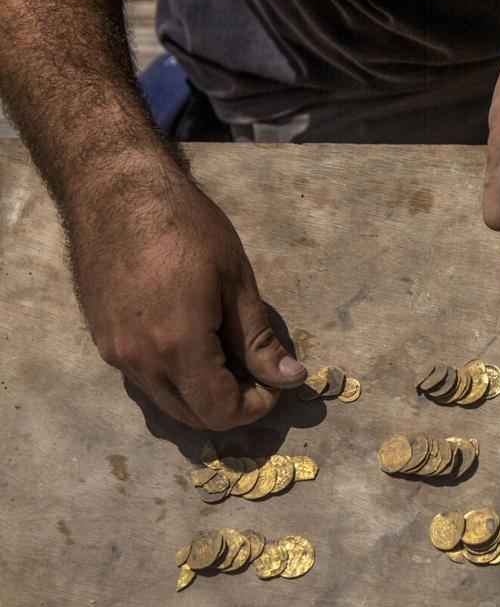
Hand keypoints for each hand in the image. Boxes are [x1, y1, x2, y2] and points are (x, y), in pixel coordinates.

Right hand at [69, 163, 306, 429]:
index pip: (220, 411)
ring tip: (230, 359)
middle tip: (258, 376)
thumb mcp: (236, 281)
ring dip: (202, 396)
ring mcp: (114, 352)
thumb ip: (259, 340)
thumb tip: (290, 378)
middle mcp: (139, 360)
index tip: (275, 384)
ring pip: (166, 402)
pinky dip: (176, 379)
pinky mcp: (102, 340)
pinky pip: (145, 380)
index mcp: (177, 346)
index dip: (256, 408)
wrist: (115, 190)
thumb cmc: (184, 226)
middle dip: (231, 408)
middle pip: (192, 416)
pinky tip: (196, 346)